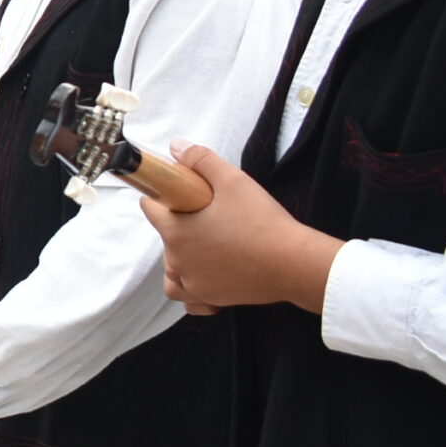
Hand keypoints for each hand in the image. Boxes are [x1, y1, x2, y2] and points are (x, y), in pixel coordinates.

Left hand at [145, 142, 339, 315]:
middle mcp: (177, 260)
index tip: (177, 194)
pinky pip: (190, 299)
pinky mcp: (212, 299)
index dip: (162, 197)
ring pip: (172, 272)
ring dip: (181, 260)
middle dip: (179, 227)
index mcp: (176, 231)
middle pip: (165, 239)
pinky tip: (208, 277)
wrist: (294, 262)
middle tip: (207, 217)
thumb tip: (176, 147)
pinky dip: (193, 290)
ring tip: (207, 247)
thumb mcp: (232, 180)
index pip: (151, 209)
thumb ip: (201, 160)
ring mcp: (193, 283)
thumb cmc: (262, 221)